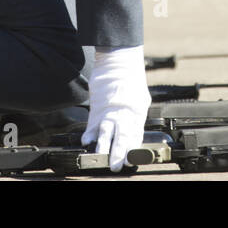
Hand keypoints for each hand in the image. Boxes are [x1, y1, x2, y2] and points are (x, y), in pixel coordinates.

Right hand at [81, 45, 150, 171]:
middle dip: (117, 153)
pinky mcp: (97, 107)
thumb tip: (134, 129)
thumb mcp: (141, 99)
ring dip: (102, 146)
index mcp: (136, 114)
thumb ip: (136, 115)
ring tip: (100, 157)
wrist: (119, 62)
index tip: (130, 161)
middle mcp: (123, 114)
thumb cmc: (131, 79)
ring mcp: (109, 111)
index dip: (132, 150)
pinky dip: (88, 133)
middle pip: (121, 137)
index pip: (135, 136)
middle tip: (115, 165)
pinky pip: (92, 123)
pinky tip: (86, 142)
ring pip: (105, 132)